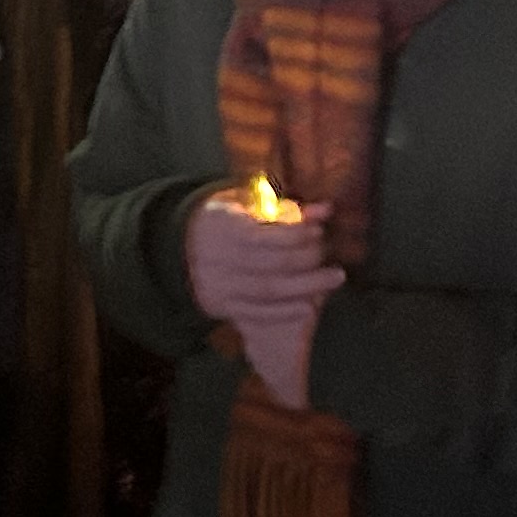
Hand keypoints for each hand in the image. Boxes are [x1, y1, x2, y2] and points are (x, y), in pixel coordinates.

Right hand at [185, 188, 340, 327]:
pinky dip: (285, 311)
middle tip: (330, 254)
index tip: (319, 230)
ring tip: (335, 278)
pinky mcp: (221, 305)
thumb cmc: (225, 219)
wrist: (181, 247)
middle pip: (271, 264)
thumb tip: (327, 210)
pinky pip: (257, 312)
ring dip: (307, 286)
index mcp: (222, 226)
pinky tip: (309, 306)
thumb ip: (287, 209)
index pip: (264, 235)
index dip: (296, 234)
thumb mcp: (246, 204)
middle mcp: (218, 257)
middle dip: (308, 260)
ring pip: (268, 290)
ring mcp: (219, 284)